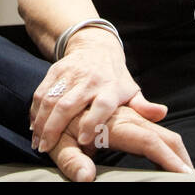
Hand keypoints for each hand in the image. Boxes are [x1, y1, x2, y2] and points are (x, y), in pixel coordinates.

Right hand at [30, 28, 166, 153]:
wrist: (96, 46)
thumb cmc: (116, 77)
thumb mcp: (132, 90)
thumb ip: (143, 106)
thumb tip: (161, 113)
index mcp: (110, 87)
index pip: (101, 104)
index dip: (92, 121)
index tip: (82, 140)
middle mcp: (89, 80)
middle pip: (69, 104)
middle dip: (55, 127)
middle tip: (46, 148)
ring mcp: (70, 74)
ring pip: (51, 98)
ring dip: (41, 122)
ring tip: (38, 143)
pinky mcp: (55, 71)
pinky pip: (41, 91)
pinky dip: (34, 110)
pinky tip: (33, 127)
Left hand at [46, 106, 193, 180]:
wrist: (67, 79)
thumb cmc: (60, 119)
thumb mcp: (59, 141)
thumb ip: (71, 160)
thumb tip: (87, 179)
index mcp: (115, 123)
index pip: (149, 141)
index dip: (167, 159)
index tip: (183, 176)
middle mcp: (129, 118)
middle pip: (165, 136)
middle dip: (180, 158)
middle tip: (193, 180)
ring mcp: (133, 118)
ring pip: (164, 133)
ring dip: (179, 154)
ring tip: (188, 174)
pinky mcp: (132, 120)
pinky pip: (156, 133)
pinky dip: (170, 148)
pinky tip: (175, 162)